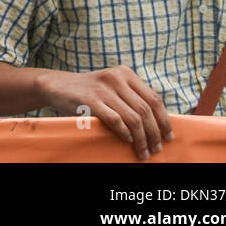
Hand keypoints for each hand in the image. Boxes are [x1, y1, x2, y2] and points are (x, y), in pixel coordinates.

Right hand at [36, 66, 172, 159]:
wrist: (57, 85)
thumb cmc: (89, 92)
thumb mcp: (112, 87)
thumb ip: (131, 97)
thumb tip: (159, 123)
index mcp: (125, 73)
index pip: (154, 98)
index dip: (164, 120)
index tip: (168, 136)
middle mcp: (116, 78)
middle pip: (146, 110)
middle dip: (155, 133)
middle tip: (157, 149)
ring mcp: (102, 88)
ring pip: (133, 117)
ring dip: (142, 138)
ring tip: (143, 151)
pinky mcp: (90, 99)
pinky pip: (114, 119)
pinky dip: (124, 132)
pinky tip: (128, 140)